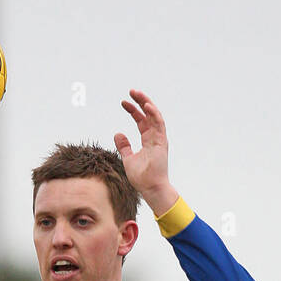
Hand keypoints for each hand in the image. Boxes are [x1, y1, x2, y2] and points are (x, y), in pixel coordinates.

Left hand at [114, 89, 178, 216]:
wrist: (150, 188)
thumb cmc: (141, 178)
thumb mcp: (128, 159)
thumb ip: (124, 146)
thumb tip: (118, 133)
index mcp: (148, 140)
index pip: (141, 121)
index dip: (133, 110)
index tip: (123, 102)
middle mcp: (155, 137)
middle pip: (148, 115)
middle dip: (140, 102)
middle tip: (131, 91)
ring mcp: (159, 139)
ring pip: (154, 116)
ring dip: (146, 103)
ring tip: (137, 94)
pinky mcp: (162, 142)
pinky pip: (159, 124)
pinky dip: (153, 114)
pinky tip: (146, 106)